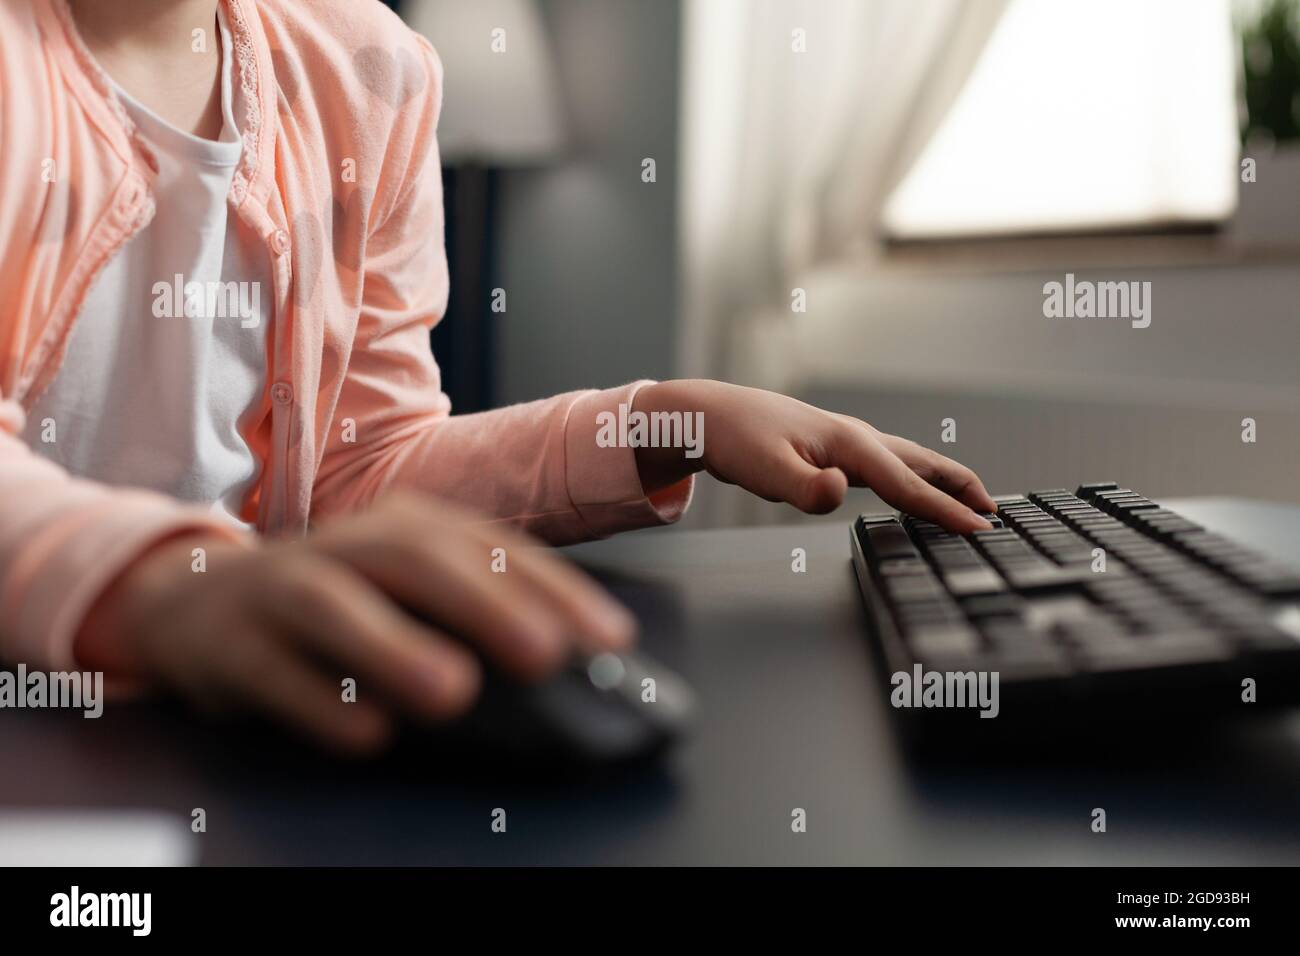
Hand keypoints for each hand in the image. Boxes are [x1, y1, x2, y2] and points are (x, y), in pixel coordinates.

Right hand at [75, 492, 634, 753]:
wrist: (197, 602)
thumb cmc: (333, 600)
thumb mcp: (405, 590)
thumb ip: (475, 612)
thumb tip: (566, 659)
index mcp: (405, 527)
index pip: (489, 546)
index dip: (554, 588)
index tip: (610, 638)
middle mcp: (348, 545)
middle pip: (417, 560)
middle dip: (486, 604)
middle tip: (546, 653)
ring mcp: (282, 587)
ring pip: (334, 605)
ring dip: (394, 646)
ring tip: (453, 691)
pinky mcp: (230, 642)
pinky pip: (273, 671)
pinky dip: (319, 702)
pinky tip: (367, 732)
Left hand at [632, 380, 996, 531]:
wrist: (712, 416)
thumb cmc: (738, 441)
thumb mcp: (765, 470)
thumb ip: (803, 487)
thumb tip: (838, 491)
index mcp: (850, 444)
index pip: (907, 484)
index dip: (946, 511)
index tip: (981, 530)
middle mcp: (857, 439)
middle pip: (922, 465)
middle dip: (960, 489)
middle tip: (993, 515)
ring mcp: (847, 443)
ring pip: (908, 462)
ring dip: (941, 482)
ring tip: (968, 502)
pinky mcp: (835, 451)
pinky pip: (889, 467)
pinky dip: (913, 479)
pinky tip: (911, 493)